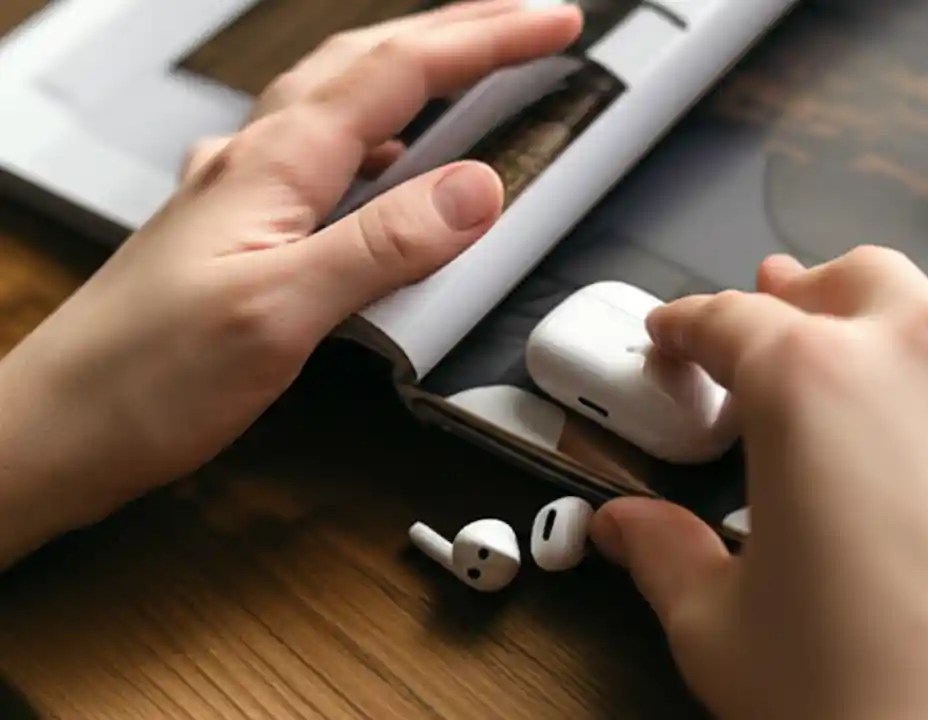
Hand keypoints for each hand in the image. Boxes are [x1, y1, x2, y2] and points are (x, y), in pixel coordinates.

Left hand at [0, 0, 583, 564]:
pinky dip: (376, 135)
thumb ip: (384, 245)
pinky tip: (385, 162)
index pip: (398, 70)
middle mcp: (256, 162)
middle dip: (457, 30)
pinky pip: (321, 155)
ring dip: (415, 69)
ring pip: (342, 100)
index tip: (552, 23)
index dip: (485, 39)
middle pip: (368, 61)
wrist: (55, 431)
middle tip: (526, 21)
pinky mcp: (239, 232)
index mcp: (274, 164)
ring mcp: (244, 193)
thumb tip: (477, 189)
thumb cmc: (142, 380)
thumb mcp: (279, 312)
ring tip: (472, 64)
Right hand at [591, 248, 927, 718]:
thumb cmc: (855, 712)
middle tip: (774, 334)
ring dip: (920, 300)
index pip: (729, 321)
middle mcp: (922, 366)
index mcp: (810, 390)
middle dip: (802, 297)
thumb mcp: (716, 629)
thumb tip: (629, 528)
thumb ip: (662, 554)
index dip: (688, 326)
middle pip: (854, 280)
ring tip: (892, 330)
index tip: (679, 338)